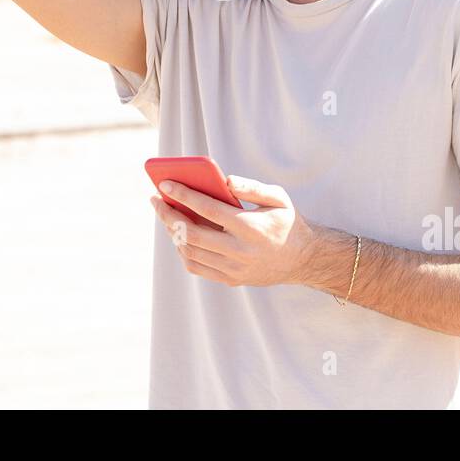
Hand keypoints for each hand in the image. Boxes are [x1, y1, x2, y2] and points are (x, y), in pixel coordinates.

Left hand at [149, 175, 319, 287]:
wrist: (303, 259)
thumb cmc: (287, 222)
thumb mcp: (278, 198)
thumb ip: (252, 187)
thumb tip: (224, 180)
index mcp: (251, 227)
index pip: (208, 209)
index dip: (183, 195)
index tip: (165, 183)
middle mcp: (240, 251)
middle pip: (191, 233)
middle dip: (168, 214)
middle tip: (156, 199)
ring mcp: (234, 269)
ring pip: (190, 251)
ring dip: (172, 231)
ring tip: (166, 214)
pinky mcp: (231, 280)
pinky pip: (197, 267)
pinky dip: (183, 250)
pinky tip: (179, 234)